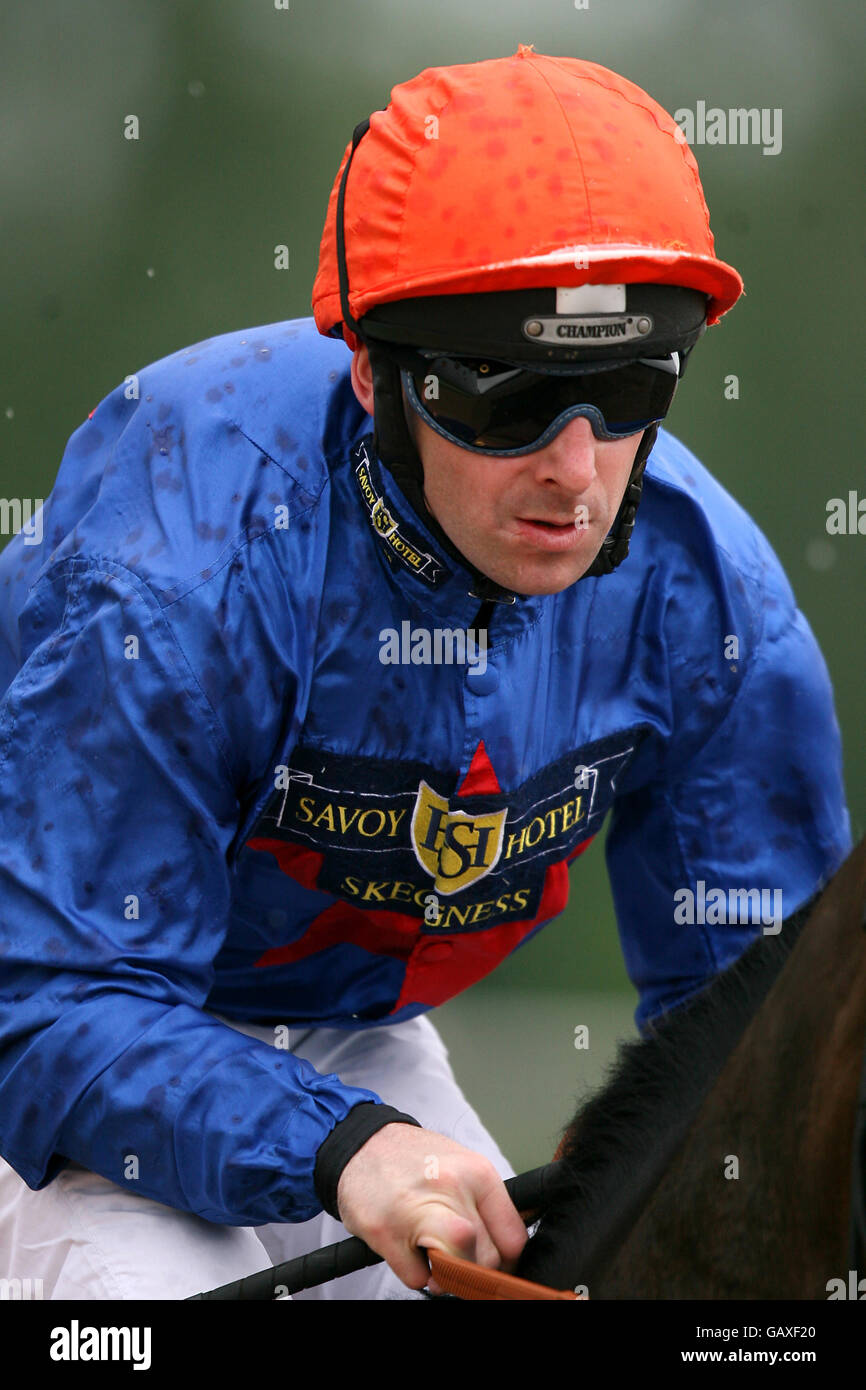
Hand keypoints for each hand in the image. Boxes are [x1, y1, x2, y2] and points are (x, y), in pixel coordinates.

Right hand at [336, 1122, 527, 1291]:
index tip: (497, 1266)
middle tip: (458, 1257)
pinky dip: (415, 1272)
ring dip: (447, 1274)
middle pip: (487, 1259)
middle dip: (473, 1267)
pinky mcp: (386, 1233)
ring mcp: (417, 1211)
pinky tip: (408, 1248)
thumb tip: (511, 1247)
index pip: (513, 1240)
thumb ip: (486, 1205)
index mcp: (477, 1174)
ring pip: (457, 1270)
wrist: (364, 1144)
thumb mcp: (463, 1166)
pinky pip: (417, 1278)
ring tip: (434, 1253)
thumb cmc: (416, 1160)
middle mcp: (452, 1189)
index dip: (507, 1263)